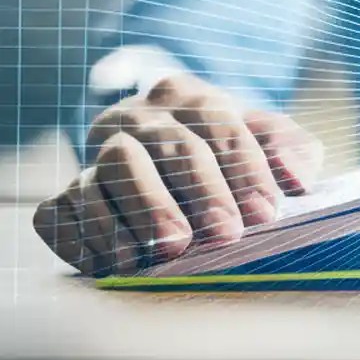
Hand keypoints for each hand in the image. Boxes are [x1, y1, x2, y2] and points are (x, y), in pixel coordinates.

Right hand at [33, 74, 321, 275]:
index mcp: (188, 98)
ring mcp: (95, 154)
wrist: (153, 144)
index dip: (244, 169)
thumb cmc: (222, 149)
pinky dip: (83, 236)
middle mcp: (137, 119)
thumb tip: (298, 175)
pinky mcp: (63, 194)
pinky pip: (60, 211)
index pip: (217, 125)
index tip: (265, 213)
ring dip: (140, 212)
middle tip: (223, 235)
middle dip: (198, 192)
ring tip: (163, 252)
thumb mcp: (262, 138)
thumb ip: (290, 149)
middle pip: (166, 146)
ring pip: (109, 171)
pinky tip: (110, 262)